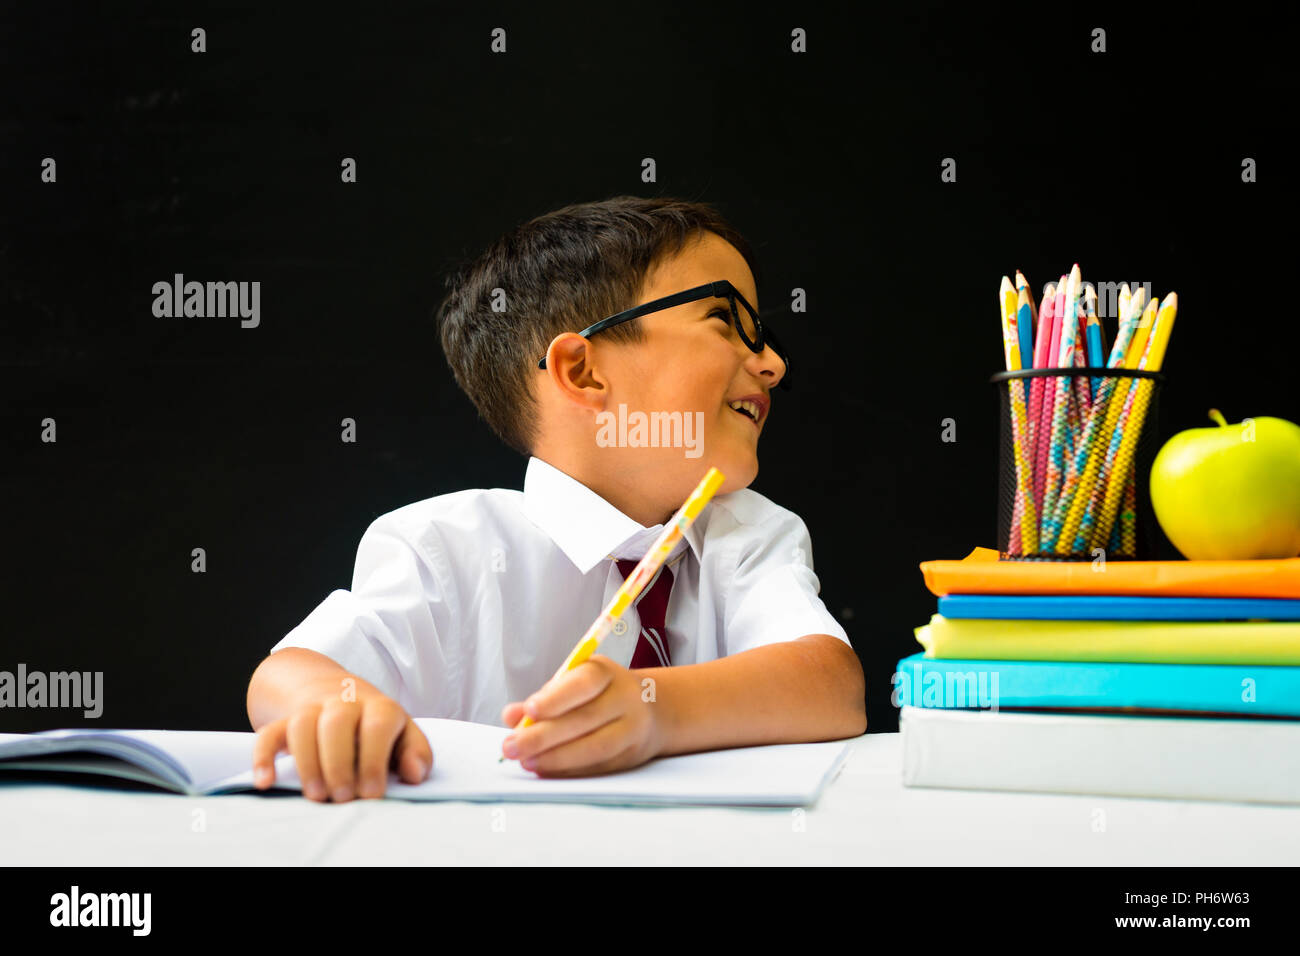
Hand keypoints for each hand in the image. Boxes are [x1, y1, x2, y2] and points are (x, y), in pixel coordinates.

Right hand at [251, 690, 431, 801]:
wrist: (336, 691)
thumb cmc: (376, 726)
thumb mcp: (404, 734)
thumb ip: (416, 753)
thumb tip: (414, 774)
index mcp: (380, 706)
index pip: (377, 726)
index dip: (373, 760)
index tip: (371, 794)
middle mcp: (345, 701)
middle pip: (337, 724)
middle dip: (339, 765)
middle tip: (342, 798)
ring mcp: (313, 707)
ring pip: (302, 725)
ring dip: (307, 763)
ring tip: (316, 796)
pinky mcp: (286, 719)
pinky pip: (268, 733)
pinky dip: (263, 757)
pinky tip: (266, 782)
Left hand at [499, 654, 663, 776]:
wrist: (651, 708)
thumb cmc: (600, 693)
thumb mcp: (574, 683)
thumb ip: (543, 698)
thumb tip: (511, 715)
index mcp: (605, 672)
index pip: (583, 683)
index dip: (557, 697)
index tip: (529, 710)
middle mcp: (625, 698)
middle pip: (585, 719)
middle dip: (543, 736)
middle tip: (512, 747)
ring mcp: (633, 728)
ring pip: (595, 747)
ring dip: (556, 758)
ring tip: (526, 762)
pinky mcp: (632, 755)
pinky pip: (599, 766)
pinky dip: (570, 771)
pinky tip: (546, 771)